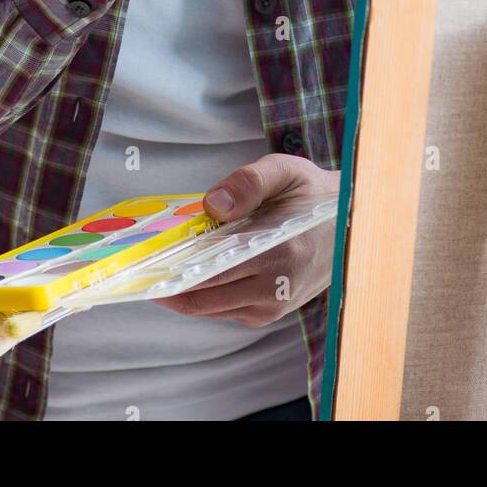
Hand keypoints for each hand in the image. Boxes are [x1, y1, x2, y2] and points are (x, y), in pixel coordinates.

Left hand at [149, 154, 339, 326]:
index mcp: (279, 252)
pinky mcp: (266, 315)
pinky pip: (219, 308)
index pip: (208, 272)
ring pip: (205, 307)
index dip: (168, 270)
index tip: (138, 263)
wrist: (351, 226)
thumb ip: (249, 182)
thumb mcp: (286, 171)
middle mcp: (274, 289)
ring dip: (179, 288)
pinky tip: (187, 269)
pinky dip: (199, 292)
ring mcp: (271, 308)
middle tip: (135, 264)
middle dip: (165, 281)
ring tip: (154, 263)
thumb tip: (212, 204)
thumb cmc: (313, 196)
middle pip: (199, 296)